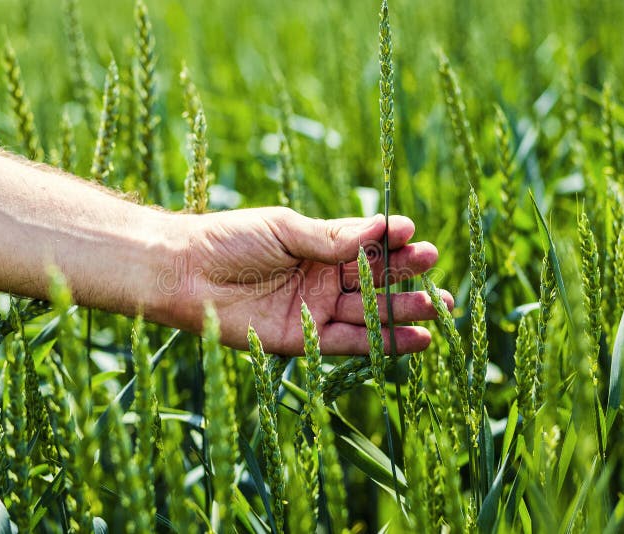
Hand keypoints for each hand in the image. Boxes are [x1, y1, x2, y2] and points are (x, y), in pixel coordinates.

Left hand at [168, 207, 453, 355]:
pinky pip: (349, 343)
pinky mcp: (303, 340)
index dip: (393, 246)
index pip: (367, 247)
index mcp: (319, 247)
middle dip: (407, 280)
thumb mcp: (284, 229)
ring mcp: (314, 310)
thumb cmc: (230, 240)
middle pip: (374, 282)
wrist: (184, 274)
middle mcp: (321, 279)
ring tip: (439, 310)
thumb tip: (381, 229)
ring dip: (404, 314)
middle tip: (439, 279)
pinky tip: (415, 339)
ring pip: (368, 314)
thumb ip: (331, 237)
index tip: (419, 240)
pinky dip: (382, 343)